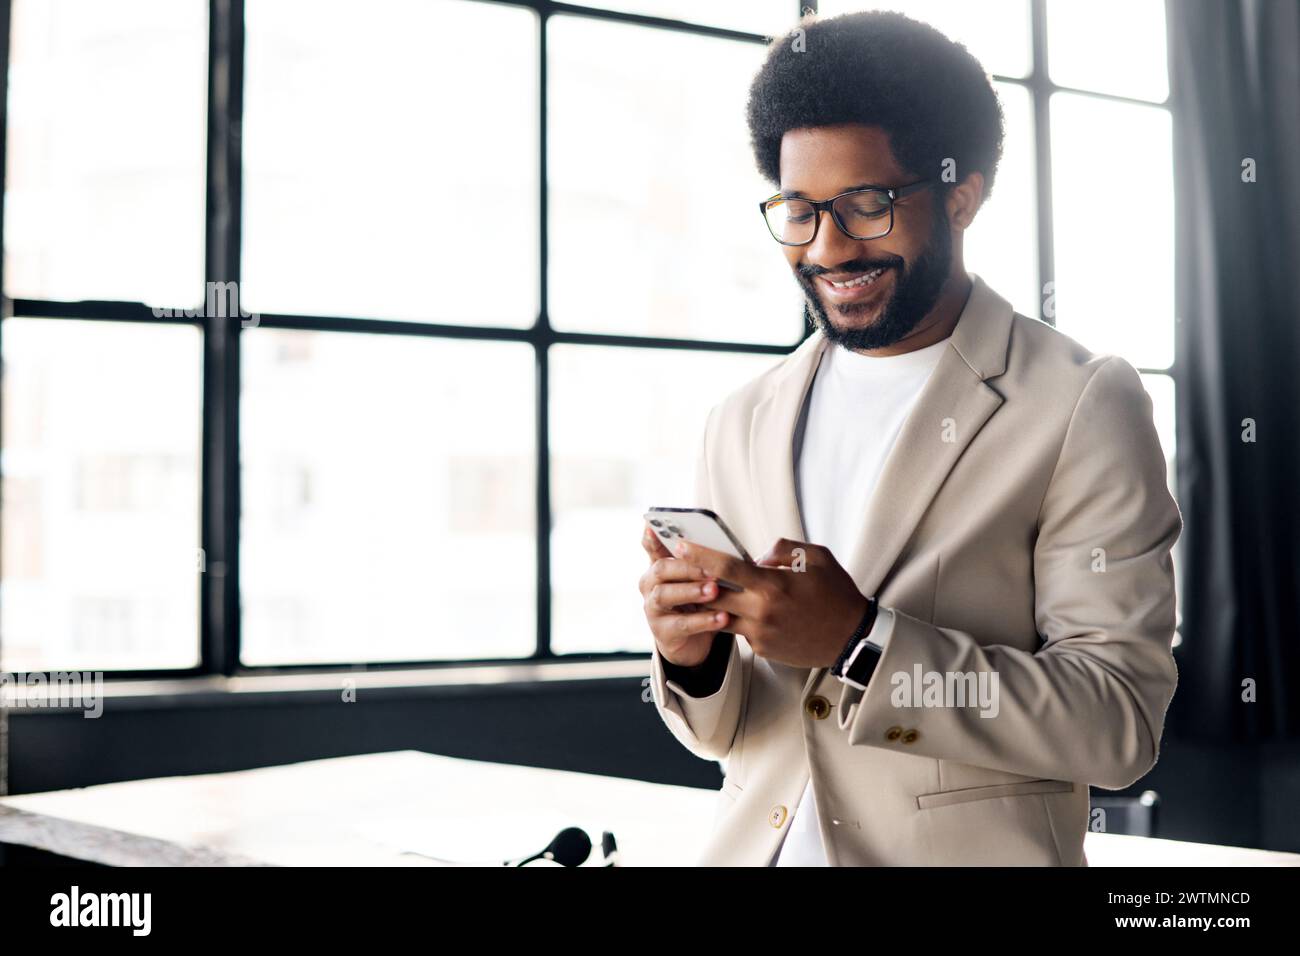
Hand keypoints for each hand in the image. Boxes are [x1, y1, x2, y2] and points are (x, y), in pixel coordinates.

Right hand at [639, 523, 732, 666]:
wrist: (694, 641)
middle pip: (661, 569)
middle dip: (685, 566)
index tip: (654, 526)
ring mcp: (653, 608)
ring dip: (691, 591)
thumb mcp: (703, 579)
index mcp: (660, 566)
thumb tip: (754, 545)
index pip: (652, 546)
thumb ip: (714, 561)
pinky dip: (703, 620)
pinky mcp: (662, 632)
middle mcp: (651, 584)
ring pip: (665, 595)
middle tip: (709, 567)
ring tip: (714, 590)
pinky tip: (722, 617)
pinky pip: (681, 624)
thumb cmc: (699, 602)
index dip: (651, 537)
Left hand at [672, 537, 869, 668]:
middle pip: (712, 595)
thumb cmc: (837, 594)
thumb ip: (782, 549)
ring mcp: (760, 634)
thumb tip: (756, 556)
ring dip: (711, 603)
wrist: (852, 638)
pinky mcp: (762, 649)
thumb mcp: (816, 558)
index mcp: (772, 586)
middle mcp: (761, 612)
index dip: (699, 555)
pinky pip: (740, 631)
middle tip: (681, 568)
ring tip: (706, 589)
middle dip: (694, 581)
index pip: (724, 568)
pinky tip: (741, 610)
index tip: (680, 545)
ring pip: (720, 617)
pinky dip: (736, 618)